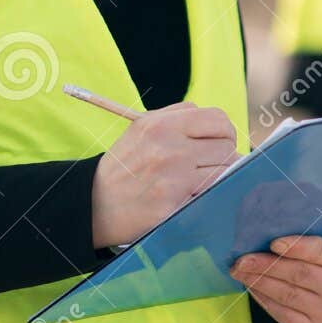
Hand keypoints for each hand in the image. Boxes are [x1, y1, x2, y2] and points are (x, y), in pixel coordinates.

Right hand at [91, 102, 238, 250]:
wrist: (95, 202)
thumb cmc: (125, 164)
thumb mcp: (142, 128)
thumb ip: (178, 117)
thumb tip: (218, 123)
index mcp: (161, 125)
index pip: (218, 119)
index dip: (225, 131)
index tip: (220, 141)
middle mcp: (169, 148)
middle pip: (226, 147)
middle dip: (223, 156)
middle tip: (208, 165)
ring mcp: (173, 179)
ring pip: (224, 172)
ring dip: (217, 177)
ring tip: (197, 181)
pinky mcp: (174, 206)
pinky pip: (210, 195)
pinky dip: (205, 196)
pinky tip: (188, 196)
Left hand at [230, 234, 321, 322]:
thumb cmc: (321, 262)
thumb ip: (304, 239)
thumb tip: (263, 233)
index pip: (320, 251)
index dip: (296, 246)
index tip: (272, 243)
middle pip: (299, 274)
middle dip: (266, 265)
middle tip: (241, 260)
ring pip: (288, 295)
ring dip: (258, 282)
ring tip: (239, 272)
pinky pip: (283, 314)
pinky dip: (263, 299)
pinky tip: (251, 288)